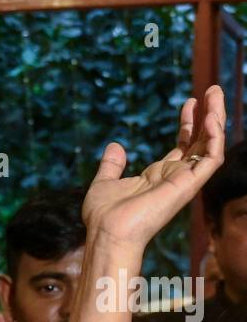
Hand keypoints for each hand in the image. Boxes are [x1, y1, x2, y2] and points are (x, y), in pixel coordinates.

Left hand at [82, 86, 225, 252]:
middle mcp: (175, 178)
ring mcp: (184, 182)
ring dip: (216, 120)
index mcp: (158, 176)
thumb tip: (115, 145)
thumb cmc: (104, 216)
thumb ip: (111, 165)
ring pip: (211, 146)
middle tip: (213, 90)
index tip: (190, 102)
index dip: (188, 123)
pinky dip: (215, 138)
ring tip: (216, 94)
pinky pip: (212, 159)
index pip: (183, 146)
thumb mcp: (104, 182)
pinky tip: (212, 118)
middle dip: (209, 115)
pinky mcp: (189, 186)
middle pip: (201, 142)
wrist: (107, 232)